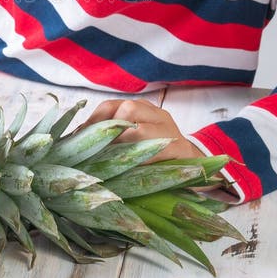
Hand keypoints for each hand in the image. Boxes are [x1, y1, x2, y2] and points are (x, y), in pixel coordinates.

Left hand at [85, 97, 202, 160]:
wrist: (199, 164)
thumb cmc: (159, 155)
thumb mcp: (138, 140)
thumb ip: (116, 137)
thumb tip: (78, 143)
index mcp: (144, 109)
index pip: (112, 105)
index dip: (93, 121)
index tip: (77, 138)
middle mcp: (157, 115)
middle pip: (127, 110)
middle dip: (106, 131)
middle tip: (92, 152)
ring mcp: (170, 131)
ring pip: (139, 129)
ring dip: (119, 146)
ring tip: (105, 163)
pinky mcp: (180, 150)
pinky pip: (155, 151)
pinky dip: (139, 161)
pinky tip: (127, 172)